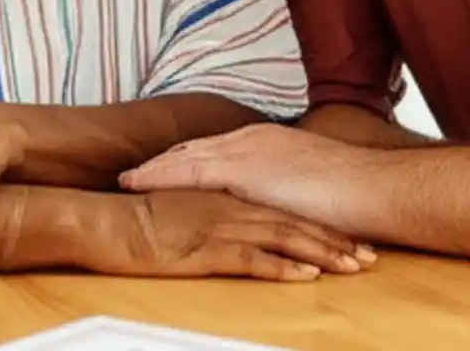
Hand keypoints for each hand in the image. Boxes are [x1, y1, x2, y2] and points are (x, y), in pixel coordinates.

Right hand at [89, 191, 375, 280]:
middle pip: (293, 222)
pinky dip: (282, 267)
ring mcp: (220, 224)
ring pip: (283, 238)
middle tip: (367, 258)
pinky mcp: (205, 248)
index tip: (350, 239)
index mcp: (227, 192)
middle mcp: (230, 204)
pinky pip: (251, 258)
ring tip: (352, 268)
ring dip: (320, 254)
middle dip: (333, 241)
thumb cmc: (138, 223)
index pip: (283, 208)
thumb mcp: (185, 212)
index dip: (318, 224)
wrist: (102, 222)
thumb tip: (238, 223)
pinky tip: (305, 277)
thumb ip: (214, 211)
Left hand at [120, 125, 368, 230]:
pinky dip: (159, 178)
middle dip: (164, 160)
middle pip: (195, 147)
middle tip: (133, 172)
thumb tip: (287, 199)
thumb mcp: (314, 185)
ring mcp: (245, 151)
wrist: (373, 187)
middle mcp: (253, 139)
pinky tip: (138, 186)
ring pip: (185, 156)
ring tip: (127, 180)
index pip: (219, 147)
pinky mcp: (241, 170)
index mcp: (270, 141)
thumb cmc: (355, 192)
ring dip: (154, 169)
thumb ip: (294, 186)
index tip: (166, 165)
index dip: (190, 157)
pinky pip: (188, 172)